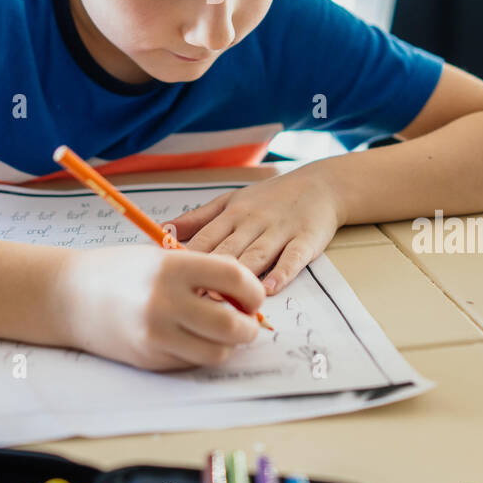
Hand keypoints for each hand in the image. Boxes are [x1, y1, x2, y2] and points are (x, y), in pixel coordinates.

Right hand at [62, 243, 264, 371]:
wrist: (70, 297)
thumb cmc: (119, 270)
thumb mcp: (161, 257)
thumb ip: (203, 271)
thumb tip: (247, 292)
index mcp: (170, 268)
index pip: (234, 277)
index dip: (252, 289)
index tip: (252, 294)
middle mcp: (164, 304)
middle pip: (232, 325)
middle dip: (249, 326)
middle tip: (246, 319)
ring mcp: (156, 337)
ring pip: (217, 352)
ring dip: (228, 343)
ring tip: (220, 329)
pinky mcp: (150, 359)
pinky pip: (193, 362)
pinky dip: (201, 351)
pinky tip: (191, 335)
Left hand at [169, 167, 342, 295]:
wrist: (320, 185)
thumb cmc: (270, 198)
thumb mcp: (230, 200)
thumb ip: (198, 218)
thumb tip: (162, 232)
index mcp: (232, 213)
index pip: (205, 238)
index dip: (188, 260)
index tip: (172, 281)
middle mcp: (253, 221)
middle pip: (228, 250)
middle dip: (209, 273)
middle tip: (190, 297)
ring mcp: (280, 230)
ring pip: (257, 254)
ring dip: (239, 276)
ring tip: (222, 297)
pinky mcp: (305, 239)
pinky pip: (292, 257)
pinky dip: (282, 272)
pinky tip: (270, 288)